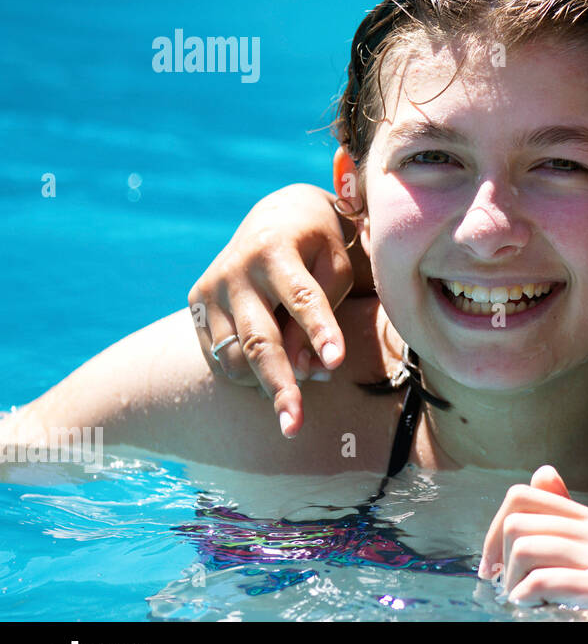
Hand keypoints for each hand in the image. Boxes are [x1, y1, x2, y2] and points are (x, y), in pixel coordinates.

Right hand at [188, 183, 357, 436]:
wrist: (275, 216)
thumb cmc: (318, 245)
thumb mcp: (335, 264)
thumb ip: (325, 312)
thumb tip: (306, 371)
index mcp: (276, 249)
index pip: (301, 297)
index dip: (320, 331)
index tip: (335, 364)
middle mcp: (236, 270)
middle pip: (260, 339)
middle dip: (280, 385)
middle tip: (294, 427)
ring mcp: (211, 289)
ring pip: (236, 356)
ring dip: (269, 382)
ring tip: (299, 388)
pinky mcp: (196, 306)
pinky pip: (220, 358)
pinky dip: (248, 375)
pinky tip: (272, 371)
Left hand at [479, 466, 587, 614]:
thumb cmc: (587, 595)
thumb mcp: (572, 553)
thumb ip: (556, 517)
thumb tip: (543, 473)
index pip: (522, 496)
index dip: (494, 531)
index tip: (492, 563)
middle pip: (517, 524)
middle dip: (504, 561)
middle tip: (512, 585)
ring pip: (524, 549)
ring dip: (513, 582)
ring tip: (524, 596)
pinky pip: (541, 580)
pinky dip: (525, 597)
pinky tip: (534, 605)